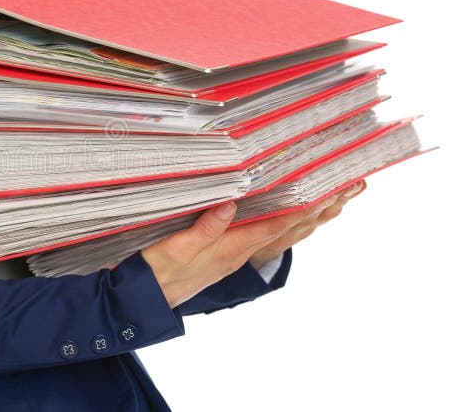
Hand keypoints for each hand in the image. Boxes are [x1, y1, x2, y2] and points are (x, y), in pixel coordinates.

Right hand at [141, 181, 366, 307]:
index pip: (276, 224)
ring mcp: (231, 255)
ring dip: (305, 216)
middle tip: (346, 187)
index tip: (329, 189)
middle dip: (316, 208)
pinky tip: (288, 215)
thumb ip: (202, 230)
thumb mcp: (173, 250)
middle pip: (286, 228)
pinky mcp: (222, 254)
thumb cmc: (154, 274)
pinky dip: (284, 222)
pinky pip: (263, 235)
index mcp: (230, 248)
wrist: (142, 302)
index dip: (303, 206)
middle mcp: (238, 252)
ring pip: (278, 232)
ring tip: (332, 198)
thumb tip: (230, 207)